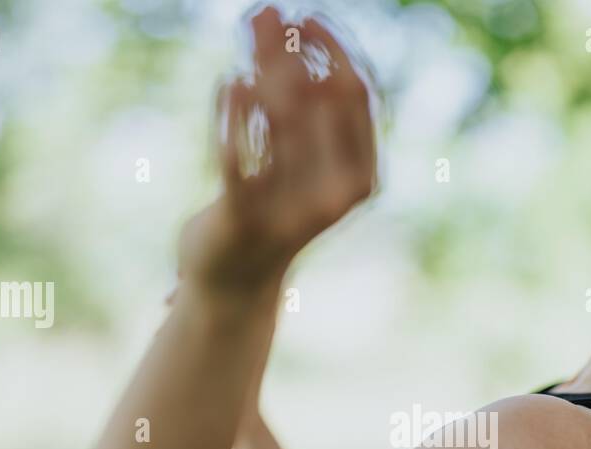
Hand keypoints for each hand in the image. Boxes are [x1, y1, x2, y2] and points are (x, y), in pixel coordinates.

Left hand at [177, 6, 376, 295]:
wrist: (233, 280)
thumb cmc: (265, 205)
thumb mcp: (285, 150)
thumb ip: (283, 89)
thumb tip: (274, 15)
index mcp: (359, 178)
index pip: (357, 95)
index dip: (334, 48)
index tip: (306, 18)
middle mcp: (333, 196)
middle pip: (318, 99)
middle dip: (293, 49)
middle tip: (265, 12)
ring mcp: (291, 210)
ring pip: (281, 121)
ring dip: (264, 68)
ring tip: (248, 35)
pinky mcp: (243, 219)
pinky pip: (237, 158)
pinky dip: (233, 115)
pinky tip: (231, 81)